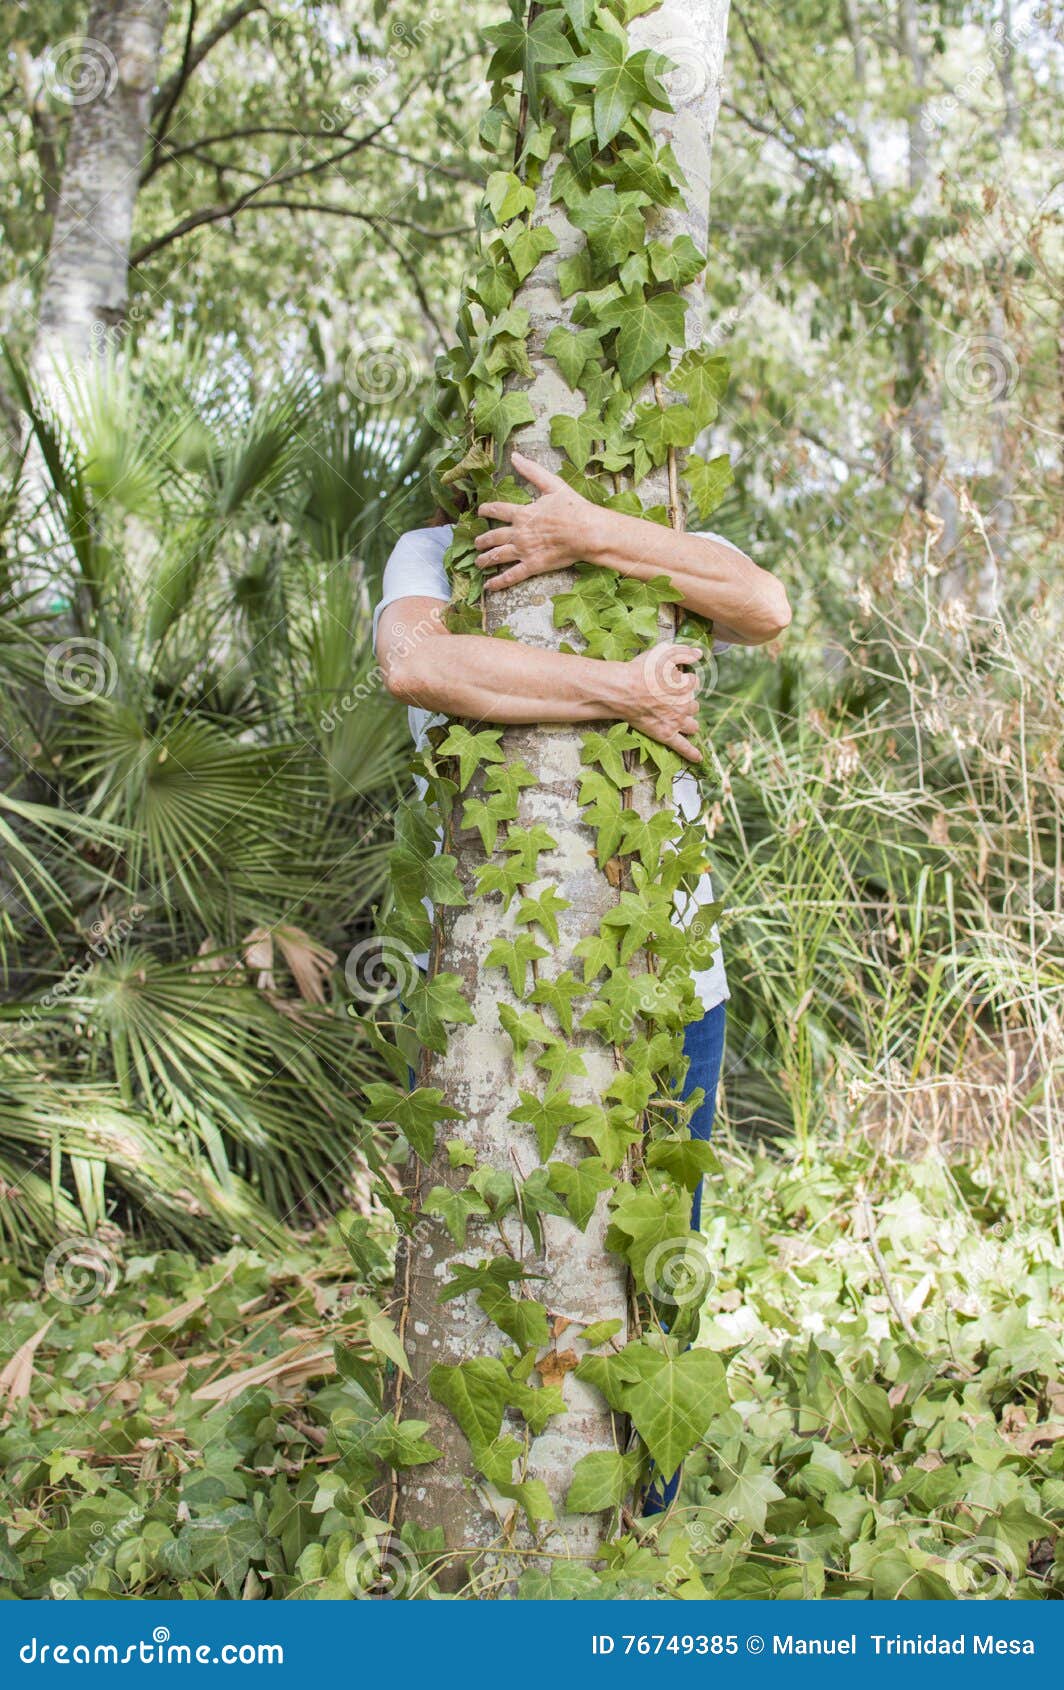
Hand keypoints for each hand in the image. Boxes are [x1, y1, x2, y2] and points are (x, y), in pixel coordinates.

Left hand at [475, 451, 599, 588]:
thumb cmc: (573, 508)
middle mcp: (519, 533)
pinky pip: (512, 575)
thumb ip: (531, 471)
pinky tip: (489, 586)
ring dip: (486, 559)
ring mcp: (524, 550)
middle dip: (482, 540)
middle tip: (476, 543)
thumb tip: (515, 456)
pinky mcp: (533, 565)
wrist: (587, 531)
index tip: (480, 511)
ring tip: (479, 563)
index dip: (487, 510)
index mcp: (522, 513)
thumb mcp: (552, 484)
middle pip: (494, 536)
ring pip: (498, 556)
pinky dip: (499, 582)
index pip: (498, 510)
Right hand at [617, 643, 703, 763]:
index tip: (673, 679)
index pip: (693, 682)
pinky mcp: (667, 735)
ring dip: (690, 722)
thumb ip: (683, 652)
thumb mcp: (663, 653)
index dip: (683, 680)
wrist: (623, 691)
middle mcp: (685, 704)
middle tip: (671, 700)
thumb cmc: (640, 670)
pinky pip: (683, 746)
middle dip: (686, 702)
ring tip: (683, 721)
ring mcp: (677, 721)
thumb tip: (699, 654)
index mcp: (686, 685)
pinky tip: (698, 759)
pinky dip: (692, 753)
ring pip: (692, 725)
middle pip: (694, 705)